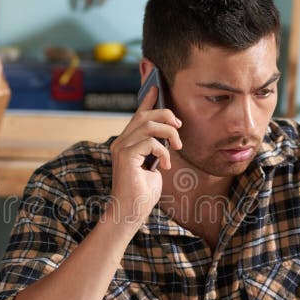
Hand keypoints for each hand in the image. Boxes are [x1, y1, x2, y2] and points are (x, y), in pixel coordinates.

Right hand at [107, 86, 181, 225]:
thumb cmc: (142, 194)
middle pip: (145, 115)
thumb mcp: (154, 167)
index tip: (157, 87)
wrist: (130, 213)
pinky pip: (150, 142)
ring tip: (177, 147)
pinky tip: (165, 166)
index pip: (138, 115)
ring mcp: (121, 148)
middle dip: (166, 115)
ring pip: (148, 125)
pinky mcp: (125, 156)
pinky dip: (163, 152)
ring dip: (169, 133)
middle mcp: (120, 142)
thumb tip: (168, 138)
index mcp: (126, 143)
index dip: (148, 100)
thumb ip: (157, 150)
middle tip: (179, 127)